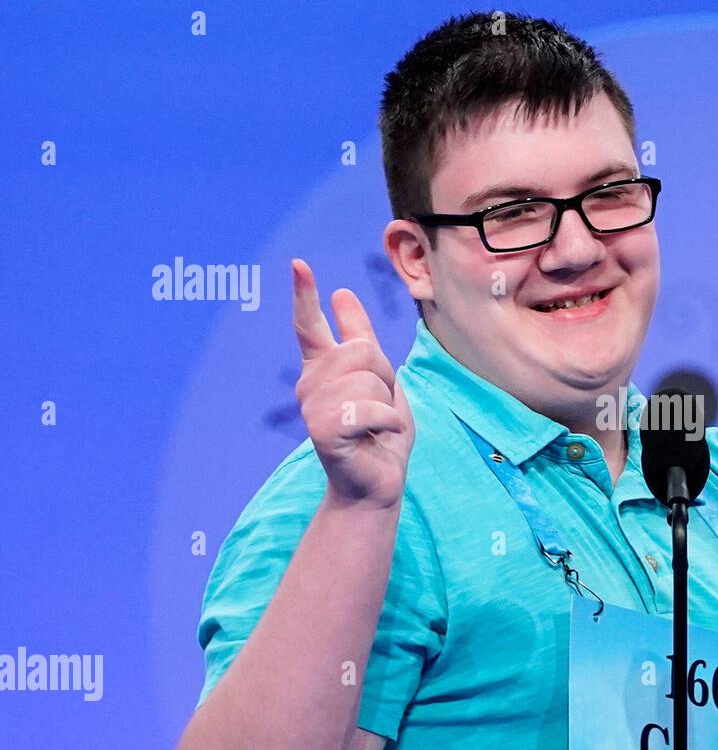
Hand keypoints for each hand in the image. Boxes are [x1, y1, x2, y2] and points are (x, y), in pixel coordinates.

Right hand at [292, 259, 414, 509]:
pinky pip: (371, 409)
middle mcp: (310, 385)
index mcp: (323, 370)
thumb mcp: (380, 379)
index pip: (309, 327)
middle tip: (379, 408)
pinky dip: (387, 424)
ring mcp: (313, 408)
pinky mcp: (324, 431)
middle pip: (361, 351)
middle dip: (384, 378)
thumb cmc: (380, 434)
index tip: (299, 265)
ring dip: (386, 405)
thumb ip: (361, 339)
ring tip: (375, 427)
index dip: (304, 295)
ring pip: (368, 379)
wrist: (378, 484)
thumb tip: (343, 293)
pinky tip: (378, 439)